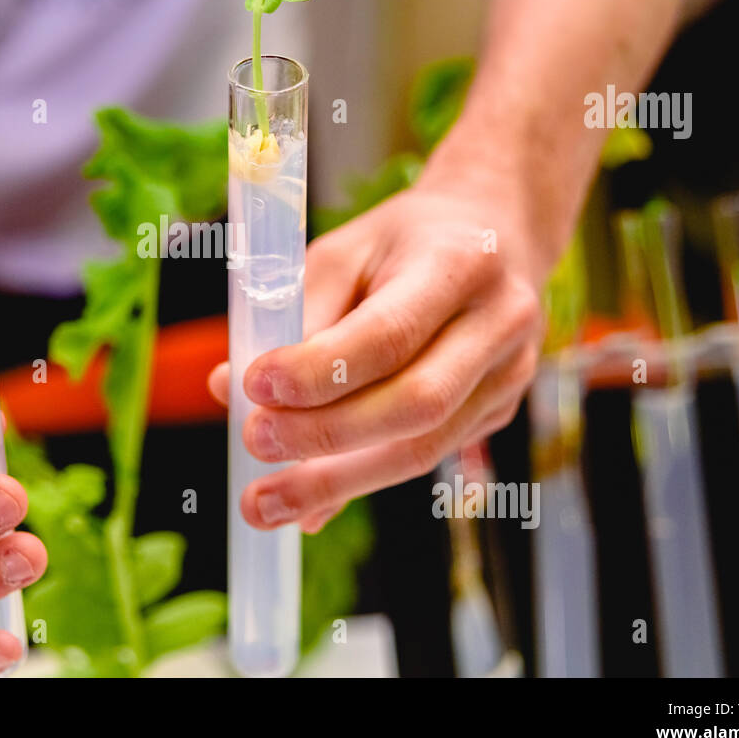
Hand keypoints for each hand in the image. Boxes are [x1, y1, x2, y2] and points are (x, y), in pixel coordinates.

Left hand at [209, 177, 543, 533]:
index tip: (253, 385)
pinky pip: (423, 457)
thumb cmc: (403, 242)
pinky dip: (357, 479)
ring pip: (422, 449)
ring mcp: (510, 375)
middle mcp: (500, 322)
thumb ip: (292, 315)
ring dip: (335, 483)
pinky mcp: (498, 413)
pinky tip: (306, 500)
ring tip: (263, 504)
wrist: (497, 234)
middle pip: (416, 404)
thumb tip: (229, 387)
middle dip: (324, 435)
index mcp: (460, 263)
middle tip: (254, 443)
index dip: (318, 370)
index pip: (390, 334)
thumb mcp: (344, 252)